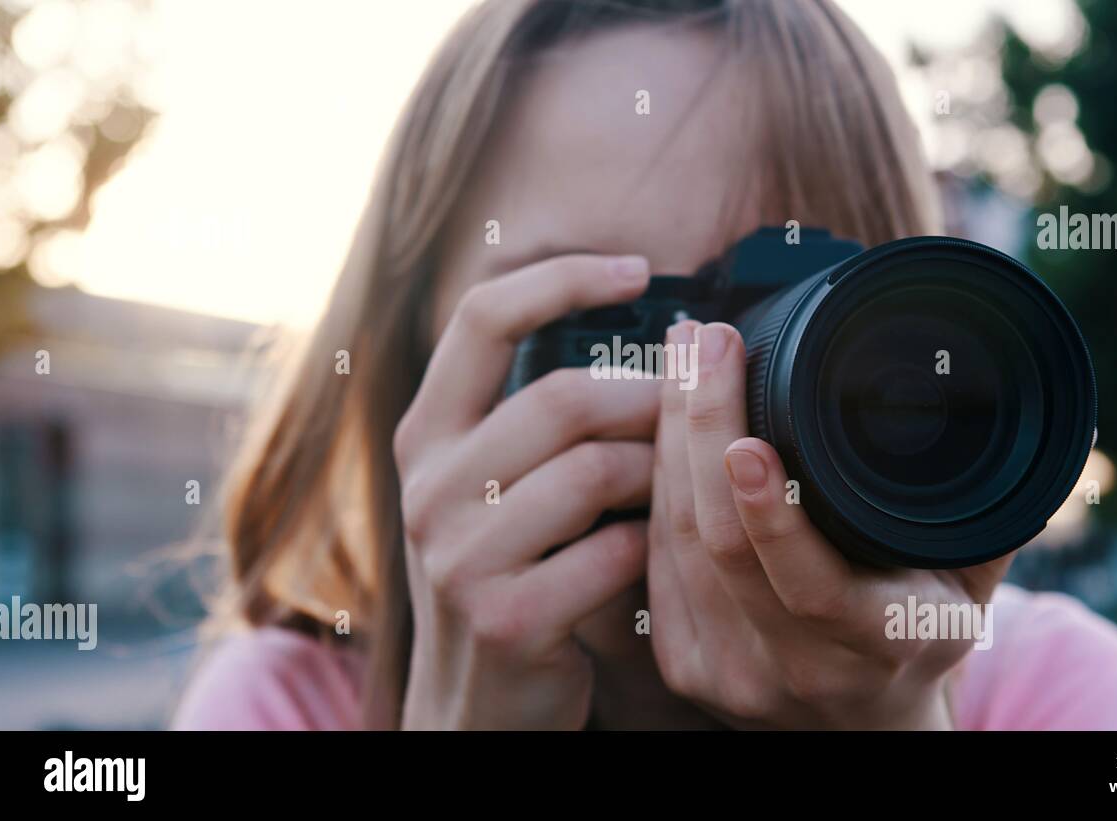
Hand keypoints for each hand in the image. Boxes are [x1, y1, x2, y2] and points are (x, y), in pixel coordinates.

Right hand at [394, 253, 661, 729]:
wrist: (472, 705)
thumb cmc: (505, 572)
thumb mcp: (488, 488)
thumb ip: (531, 420)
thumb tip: (651, 340)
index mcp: (426, 435)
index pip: (481, 317)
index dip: (561, 279)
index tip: (637, 270)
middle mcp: (428, 487)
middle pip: (560, 397)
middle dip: (645, 399)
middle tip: (691, 410)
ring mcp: (458, 556)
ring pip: (593, 470)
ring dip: (655, 475)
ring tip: (671, 486)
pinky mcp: (504, 618)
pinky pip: (613, 551)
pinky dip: (650, 544)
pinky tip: (651, 551)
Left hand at [646, 321, 1013, 729]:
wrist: (863, 729)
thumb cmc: (921, 639)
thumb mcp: (970, 584)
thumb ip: (983, 511)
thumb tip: (1009, 408)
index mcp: (876, 644)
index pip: (812, 587)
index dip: (774, 516)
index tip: (747, 439)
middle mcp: (796, 668)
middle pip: (722, 545)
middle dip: (702, 429)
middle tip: (703, 343)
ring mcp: (728, 671)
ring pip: (675, 542)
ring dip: (669, 440)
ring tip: (680, 358)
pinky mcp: (682, 664)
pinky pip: (654, 560)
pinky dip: (654, 483)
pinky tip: (662, 421)